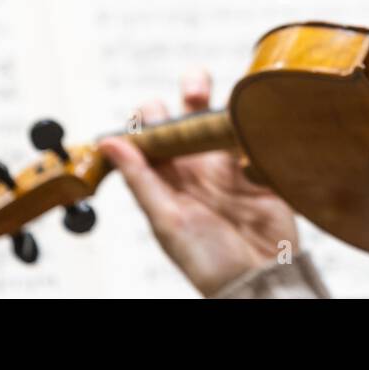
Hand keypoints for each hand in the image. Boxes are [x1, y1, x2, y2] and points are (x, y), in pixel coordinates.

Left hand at [99, 70, 298, 296]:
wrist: (260, 280)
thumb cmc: (209, 262)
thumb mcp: (167, 221)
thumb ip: (140, 179)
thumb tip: (108, 142)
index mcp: (167, 176)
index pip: (151, 131)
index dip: (148, 117)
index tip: (152, 119)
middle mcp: (197, 163)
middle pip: (189, 110)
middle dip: (191, 89)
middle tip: (195, 92)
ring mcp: (230, 162)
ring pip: (222, 113)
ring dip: (220, 99)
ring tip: (222, 98)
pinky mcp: (260, 165)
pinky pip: (254, 133)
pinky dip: (252, 124)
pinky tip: (248, 131)